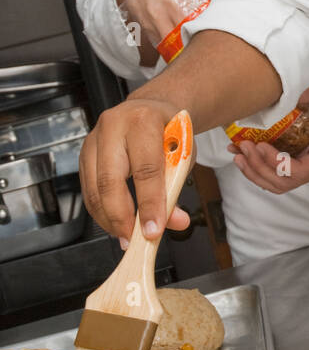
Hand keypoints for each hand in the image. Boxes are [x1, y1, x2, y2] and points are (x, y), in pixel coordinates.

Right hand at [79, 97, 191, 240]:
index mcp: (143, 120)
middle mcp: (113, 126)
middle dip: (121, 216)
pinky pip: (87, 190)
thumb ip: (176, 188)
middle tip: (134, 239)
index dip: (149, 203)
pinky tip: (115, 223)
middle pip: (110, 180)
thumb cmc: (168, 132)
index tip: (154, 230)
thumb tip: (175, 221)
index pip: (146, 168)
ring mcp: (93, 139)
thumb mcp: (183, 155)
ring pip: (93, 188)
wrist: (150, 110)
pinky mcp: (83, 154)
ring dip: (109, 219)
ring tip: (126, 236)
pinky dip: (100, 211)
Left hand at [228, 80, 308, 194]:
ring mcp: (304, 167)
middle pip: (282, 182)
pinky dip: (255, 167)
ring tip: (237, 154)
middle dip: (259, 167)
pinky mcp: (294, 162)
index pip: (299, 172)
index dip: (276, 164)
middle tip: (244, 147)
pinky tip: (240, 154)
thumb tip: (292, 96)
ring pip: (275, 183)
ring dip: (253, 171)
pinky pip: (273, 173)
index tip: (262, 145)